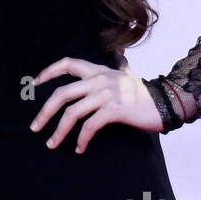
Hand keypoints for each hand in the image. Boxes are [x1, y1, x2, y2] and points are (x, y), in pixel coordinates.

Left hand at [29, 55, 162, 152]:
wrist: (166, 103)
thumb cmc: (143, 92)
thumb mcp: (128, 74)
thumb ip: (120, 63)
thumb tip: (120, 51)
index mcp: (98, 71)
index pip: (68, 63)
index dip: (49, 72)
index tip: (34, 84)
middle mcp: (100, 80)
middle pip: (62, 93)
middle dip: (44, 111)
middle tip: (35, 127)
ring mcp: (107, 95)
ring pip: (73, 112)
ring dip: (59, 131)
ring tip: (52, 144)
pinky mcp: (114, 110)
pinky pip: (90, 126)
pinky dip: (81, 139)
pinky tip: (79, 148)